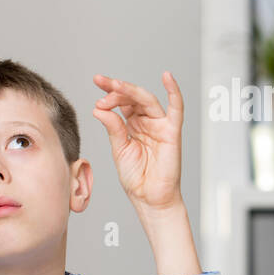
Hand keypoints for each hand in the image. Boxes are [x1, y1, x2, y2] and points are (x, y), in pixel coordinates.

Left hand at [92, 72, 184, 213]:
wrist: (149, 198)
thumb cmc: (136, 177)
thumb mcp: (119, 149)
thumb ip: (113, 127)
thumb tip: (100, 108)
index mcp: (132, 125)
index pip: (121, 103)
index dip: (109, 94)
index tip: (96, 89)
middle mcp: (146, 122)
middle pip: (133, 98)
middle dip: (116, 90)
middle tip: (102, 86)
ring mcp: (160, 125)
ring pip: (147, 100)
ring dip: (130, 91)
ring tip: (113, 87)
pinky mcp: (172, 132)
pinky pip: (177, 109)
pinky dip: (174, 92)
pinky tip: (167, 77)